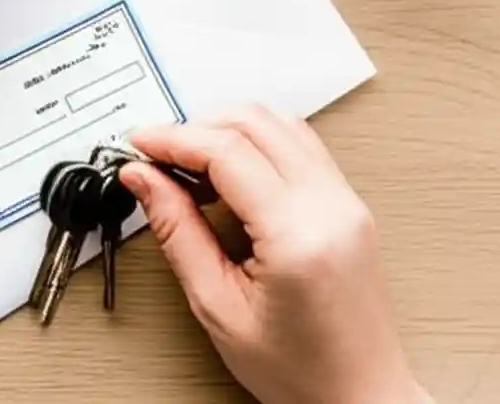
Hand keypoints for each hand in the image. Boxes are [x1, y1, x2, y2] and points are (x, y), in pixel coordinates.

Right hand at [120, 106, 429, 403]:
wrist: (360, 398)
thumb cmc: (300, 371)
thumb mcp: (218, 306)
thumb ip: (177, 232)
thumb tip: (144, 180)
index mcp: (299, 236)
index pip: (227, 151)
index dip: (173, 139)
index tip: (139, 145)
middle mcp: (332, 208)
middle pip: (255, 122)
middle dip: (196, 127)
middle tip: (156, 156)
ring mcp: (347, 202)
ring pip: (280, 124)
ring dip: (227, 130)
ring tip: (188, 167)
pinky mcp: (349, 205)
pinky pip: (299, 147)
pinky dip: (256, 144)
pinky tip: (227, 176)